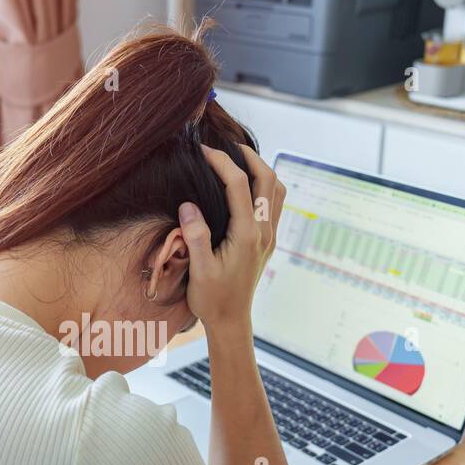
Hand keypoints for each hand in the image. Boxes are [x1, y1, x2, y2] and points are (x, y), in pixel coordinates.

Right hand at [179, 145, 284, 334]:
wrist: (231, 320)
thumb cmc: (212, 299)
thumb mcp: (199, 270)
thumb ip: (195, 236)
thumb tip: (188, 204)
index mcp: (246, 235)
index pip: (238, 185)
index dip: (221, 162)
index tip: (203, 149)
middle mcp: (263, 231)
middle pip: (268, 179)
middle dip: (249, 156)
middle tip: (227, 144)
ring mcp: (269, 235)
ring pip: (276, 189)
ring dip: (261, 168)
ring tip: (239, 158)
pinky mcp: (267, 240)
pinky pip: (274, 202)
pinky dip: (265, 184)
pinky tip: (247, 184)